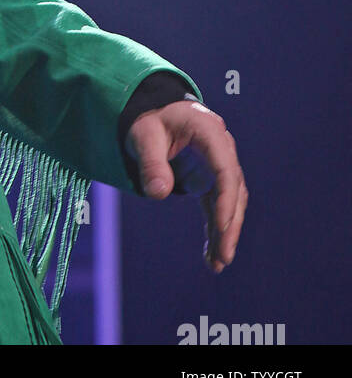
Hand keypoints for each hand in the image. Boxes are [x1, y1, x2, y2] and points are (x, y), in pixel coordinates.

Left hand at [124, 99, 247, 272]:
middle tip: (223, 256)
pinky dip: (216, 229)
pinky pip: (218, 207)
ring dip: (225, 232)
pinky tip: (212, 255)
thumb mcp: (143, 135)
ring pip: (230, 202)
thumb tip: (158, 193)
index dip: (226, 199)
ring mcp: (220, 165)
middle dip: (230, 225)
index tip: (222, 226)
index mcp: (209, 132)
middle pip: (234, 190)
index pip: (225, 169)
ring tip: (217, 264)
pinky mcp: (212, 179)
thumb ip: (150, 162)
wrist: (154, 112)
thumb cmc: (149, 120)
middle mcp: (222, 148)